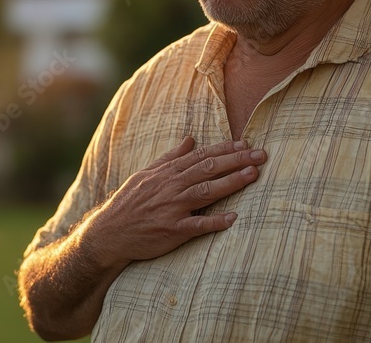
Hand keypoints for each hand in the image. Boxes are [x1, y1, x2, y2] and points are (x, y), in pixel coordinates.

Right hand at [86, 136, 266, 265]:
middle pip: (208, 169)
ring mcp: (172, 208)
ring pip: (206, 191)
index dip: (226, 149)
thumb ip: (170, 158)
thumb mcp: (146, 174)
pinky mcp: (172, 230)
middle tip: (261, 155)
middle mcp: (171, 186)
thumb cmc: (129, 202)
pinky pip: (196, 225)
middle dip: (237, 160)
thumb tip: (190, 140)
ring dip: (231, 182)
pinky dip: (215, 222)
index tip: (246, 143)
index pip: (202, 155)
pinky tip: (233, 219)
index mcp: (167, 172)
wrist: (109, 232)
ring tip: (253, 175)